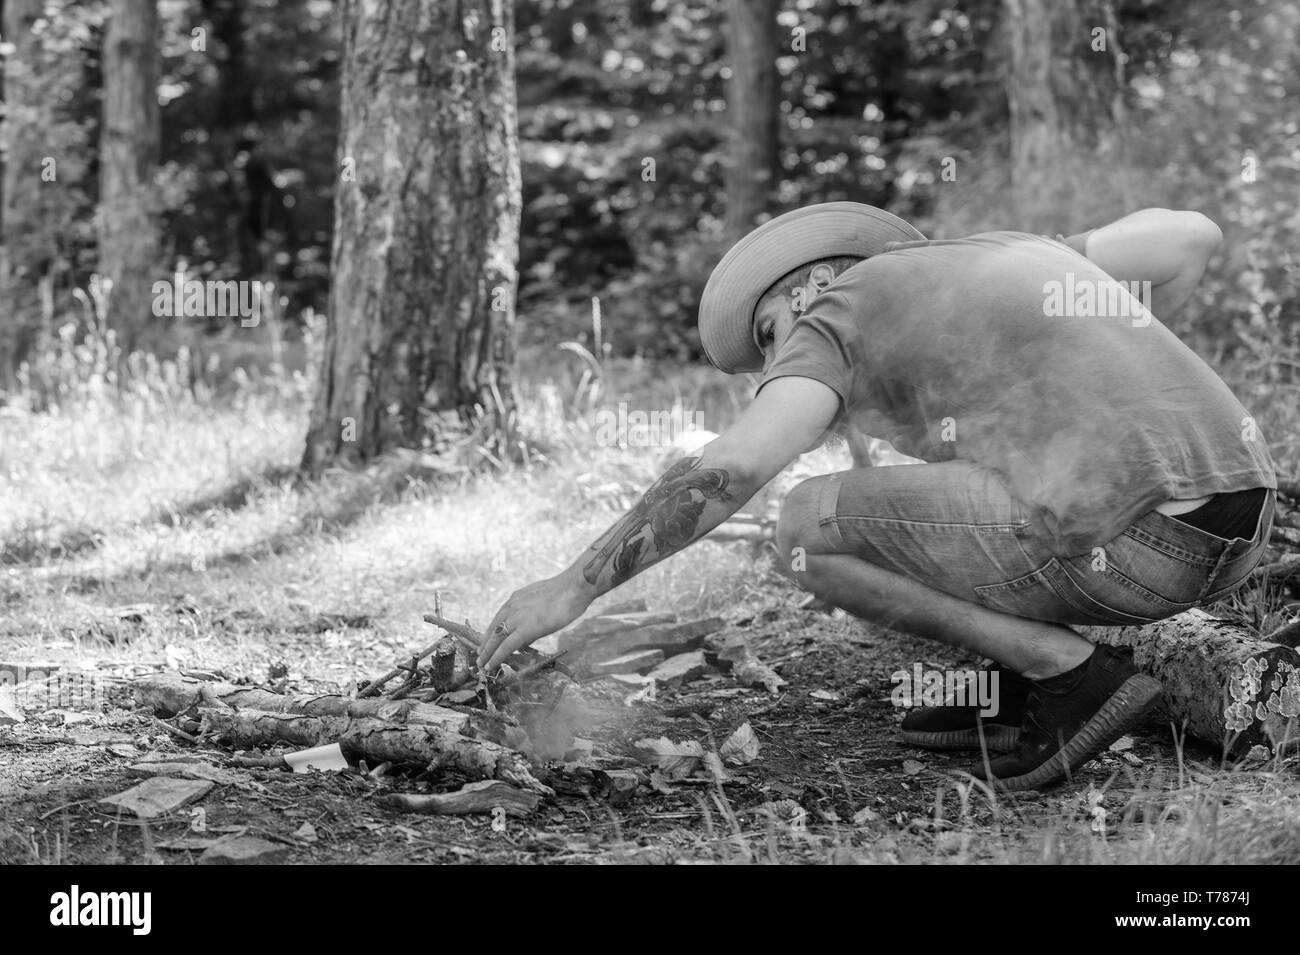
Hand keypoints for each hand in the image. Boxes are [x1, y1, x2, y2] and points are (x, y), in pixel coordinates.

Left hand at [478, 571, 592, 671]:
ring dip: (487, 652)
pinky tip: (491, 665)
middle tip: (480, 655)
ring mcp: (517, 617)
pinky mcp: (525, 629)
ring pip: (496, 638)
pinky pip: (506, 646)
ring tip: (481, 663)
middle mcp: (512, 607)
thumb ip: (532, 614)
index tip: (488, 640)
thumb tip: (528, 634)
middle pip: (493, 628)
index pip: (499, 618)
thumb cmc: (567, 592)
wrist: (574, 587)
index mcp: (516, 598)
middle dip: (486, 643)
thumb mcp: (542, 599)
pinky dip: (496, 657)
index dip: (492, 631)